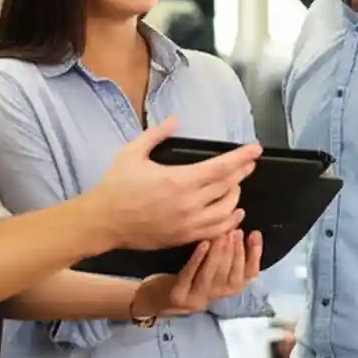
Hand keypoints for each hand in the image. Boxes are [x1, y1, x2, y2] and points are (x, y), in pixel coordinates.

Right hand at [85, 117, 261, 249]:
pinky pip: (215, 231)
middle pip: (228, 187)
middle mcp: (188, 204)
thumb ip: (156, 134)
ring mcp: (187, 224)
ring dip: (236, 196)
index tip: (255, 149)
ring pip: (227, 211)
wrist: (102, 222)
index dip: (241, 157)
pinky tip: (233, 214)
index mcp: (179, 180)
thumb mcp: (132, 152)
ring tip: (237, 186)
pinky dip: (229, 222)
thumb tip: (175, 119)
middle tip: (249, 162)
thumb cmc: (115, 186)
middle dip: (242, 172)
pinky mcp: (183, 238)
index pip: (221, 167)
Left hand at [131, 229, 263, 316]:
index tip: (254, 233)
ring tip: (223, 235)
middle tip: (236, 232)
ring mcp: (197, 298)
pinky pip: (190, 276)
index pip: (249, 275)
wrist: (156, 297)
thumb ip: (224, 254)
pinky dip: (198, 259)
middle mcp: (216, 297)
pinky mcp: (179, 296)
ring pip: (213, 277)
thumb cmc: (188, 276)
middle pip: (232, 277)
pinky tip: (203, 243)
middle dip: (236, 253)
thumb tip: (236, 224)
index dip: (254, 255)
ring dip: (220, 255)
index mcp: (227, 289)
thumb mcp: (209, 267)